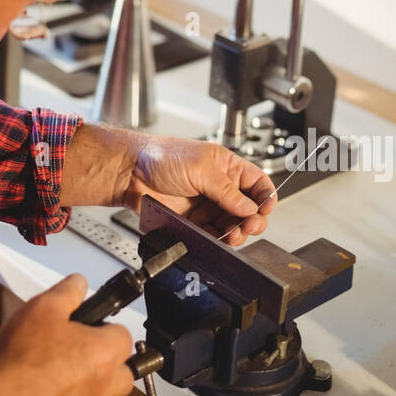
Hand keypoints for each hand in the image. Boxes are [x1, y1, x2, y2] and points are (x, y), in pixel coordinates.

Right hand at [0, 274, 134, 395]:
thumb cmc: (23, 355)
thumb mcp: (43, 307)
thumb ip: (68, 292)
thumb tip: (79, 284)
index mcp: (104, 354)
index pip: (124, 336)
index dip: (105, 326)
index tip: (87, 323)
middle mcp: (103, 386)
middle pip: (123, 372)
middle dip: (108, 360)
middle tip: (80, 348)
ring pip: (101, 394)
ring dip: (88, 381)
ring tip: (57, 367)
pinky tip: (42, 388)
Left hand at [124, 135, 276, 245]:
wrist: (130, 172)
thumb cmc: (160, 156)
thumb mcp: (200, 168)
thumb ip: (226, 190)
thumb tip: (249, 207)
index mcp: (227, 167)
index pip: (257, 183)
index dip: (266, 197)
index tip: (266, 209)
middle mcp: (220, 187)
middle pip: (248, 209)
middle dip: (253, 220)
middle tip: (248, 226)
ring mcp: (207, 205)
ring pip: (232, 225)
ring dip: (236, 233)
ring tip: (232, 234)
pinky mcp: (193, 221)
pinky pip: (213, 235)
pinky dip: (218, 240)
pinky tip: (218, 239)